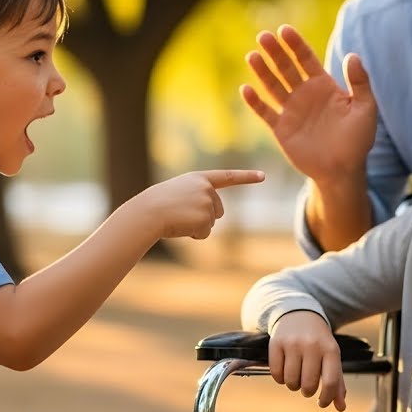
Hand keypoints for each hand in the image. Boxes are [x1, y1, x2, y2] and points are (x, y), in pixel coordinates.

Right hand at [131, 169, 264, 239]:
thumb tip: (205, 219)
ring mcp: (208, 203)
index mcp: (199, 178)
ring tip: (178, 218)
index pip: (227, 177)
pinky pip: (204, 233)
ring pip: (210, 223)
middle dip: (204, 216)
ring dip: (196, 226)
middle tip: (181, 214)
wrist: (148, 212)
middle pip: (218, 210)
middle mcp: (207, 188)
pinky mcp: (206, 218)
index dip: (246, 177)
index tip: (263, 176)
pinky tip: (181, 226)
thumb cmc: (157, 204)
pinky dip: (193, 234)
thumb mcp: (177, 194)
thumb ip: (195, 198)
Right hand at [241, 25, 376, 183]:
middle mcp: (304, 94)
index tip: (284, 30)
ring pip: (273, 86)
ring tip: (252, 56)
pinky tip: (246, 89)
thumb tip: (352, 55)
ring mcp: (291, 111)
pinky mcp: (281, 129)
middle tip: (263, 36)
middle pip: (286, 67)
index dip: (295, 44)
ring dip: (262, 71)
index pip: (306, 59)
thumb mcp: (365, 109)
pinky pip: (265, 112)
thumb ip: (360, 82)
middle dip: (275, 52)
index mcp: (323, 86)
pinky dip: (255, 102)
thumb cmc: (357, 140)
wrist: (343, 171)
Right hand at [268, 310, 347, 411]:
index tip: (321, 403)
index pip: (331, 382)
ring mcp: (293, 343)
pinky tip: (285, 369)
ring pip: (291, 381)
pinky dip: (280, 378)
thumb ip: (337, 382)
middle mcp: (312, 345)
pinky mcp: (276, 343)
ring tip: (296, 376)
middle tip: (307, 385)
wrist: (300, 314)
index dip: (326, 398)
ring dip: (293, 385)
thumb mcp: (331, 357)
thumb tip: (340, 408)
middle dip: (307, 391)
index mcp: (330, 349)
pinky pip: (276, 374)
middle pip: (308, 385)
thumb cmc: (319, 342)